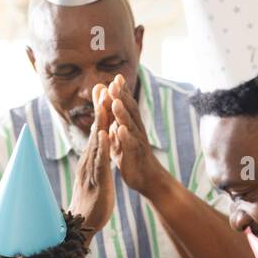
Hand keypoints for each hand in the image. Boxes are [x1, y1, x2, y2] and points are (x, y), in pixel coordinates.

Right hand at [68, 84, 114, 235]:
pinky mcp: (96, 180)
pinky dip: (102, 146)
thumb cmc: (91, 201)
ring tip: (104, 102)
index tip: (103, 91)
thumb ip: (96, 161)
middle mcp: (88, 160)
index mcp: (90, 159)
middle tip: (101, 85)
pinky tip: (105, 133)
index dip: (101, 111)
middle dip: (99, 108)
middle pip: (94, 130)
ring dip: (100, 121)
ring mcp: (91, 169)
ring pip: (96, 141)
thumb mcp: (95, 176)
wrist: (83, 225)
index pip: (97, 131)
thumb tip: (99, 149)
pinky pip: (99, 160)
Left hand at [106, 74, 162, 194]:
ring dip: (122, 113)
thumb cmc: (133, 159)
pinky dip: (125, 137)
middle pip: (130, 111)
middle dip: (122, 96)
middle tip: (115, 81)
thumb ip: (114, 124)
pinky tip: (120, 129)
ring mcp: (138, 143)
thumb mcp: (120, 139)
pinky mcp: (136, 156)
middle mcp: (137, 131)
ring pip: (130, 126)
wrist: (148, 180)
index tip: (115, 77)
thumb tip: (108, 109)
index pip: (127, 106)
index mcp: (132, 127)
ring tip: (115, 100)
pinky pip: (131, 145)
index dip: (122, 92)